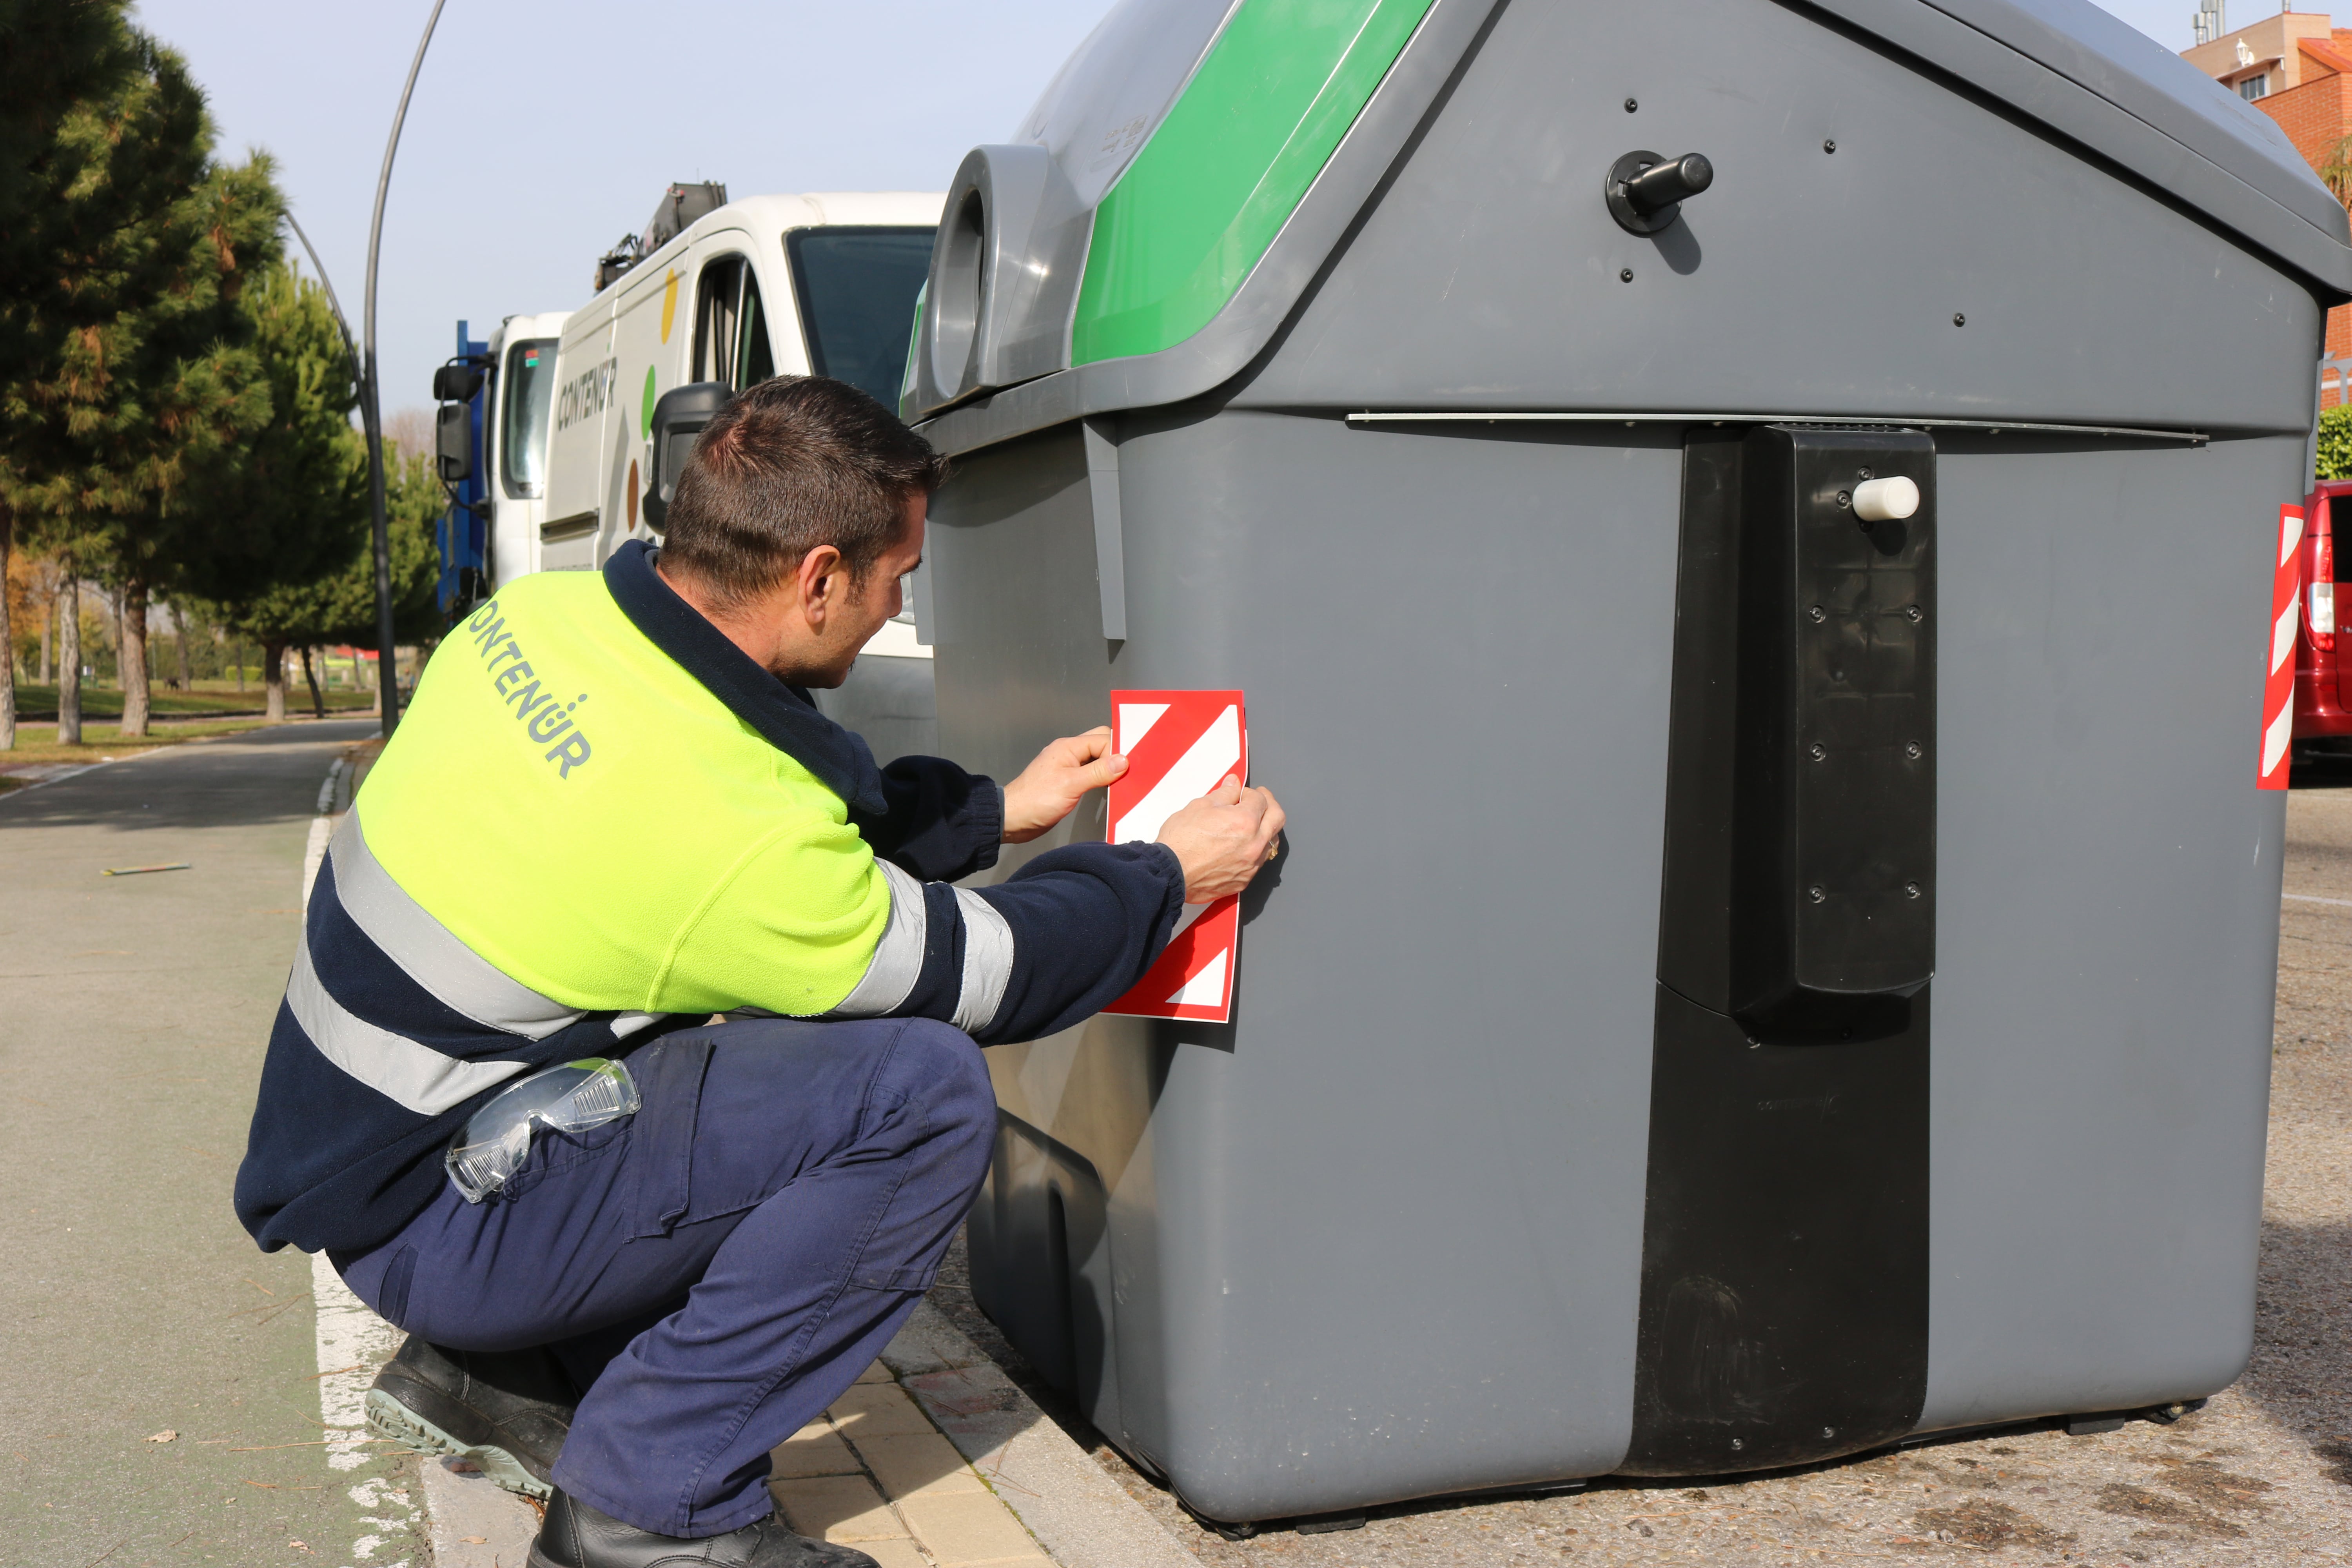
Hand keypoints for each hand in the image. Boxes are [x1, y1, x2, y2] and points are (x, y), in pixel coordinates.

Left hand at [1002, 726, 1127, 843]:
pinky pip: (1090, 773)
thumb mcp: (1071, 785)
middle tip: (1129, 772)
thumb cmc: (1035, 800)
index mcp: (1068, 747)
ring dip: (1109, 768)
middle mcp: (1069, 753)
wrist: (1012, 819)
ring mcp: (1068, 767)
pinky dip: (1101, 778)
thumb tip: (1123, 760)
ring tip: (1123, 781)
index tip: (1129, 769)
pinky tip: (1109, 788)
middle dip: (1116, 755)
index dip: (1117, 752)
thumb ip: (1098, 772)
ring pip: (1096, 759)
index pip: (1103, 739)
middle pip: (1100, 744)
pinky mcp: (1067, 782)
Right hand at [1155, 775, 1284, 903]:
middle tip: (1259, 800)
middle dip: (1269, 805)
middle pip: (1277, 818)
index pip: (1260, 799)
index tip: (1241, 794)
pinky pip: (1258, 861)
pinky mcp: (1243, 880)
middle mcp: (1254, 844)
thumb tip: (1233, 784)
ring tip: (1252, 823)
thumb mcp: (1199, 806)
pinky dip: (1254, 849)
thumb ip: (1224, 794)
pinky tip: (1241, 845)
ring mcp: (1251, 864)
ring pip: (1271, 842)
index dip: (1249, 792)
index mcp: (1245, 821)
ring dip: (1265, 829)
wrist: (1169, 873)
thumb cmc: (1180, 841)